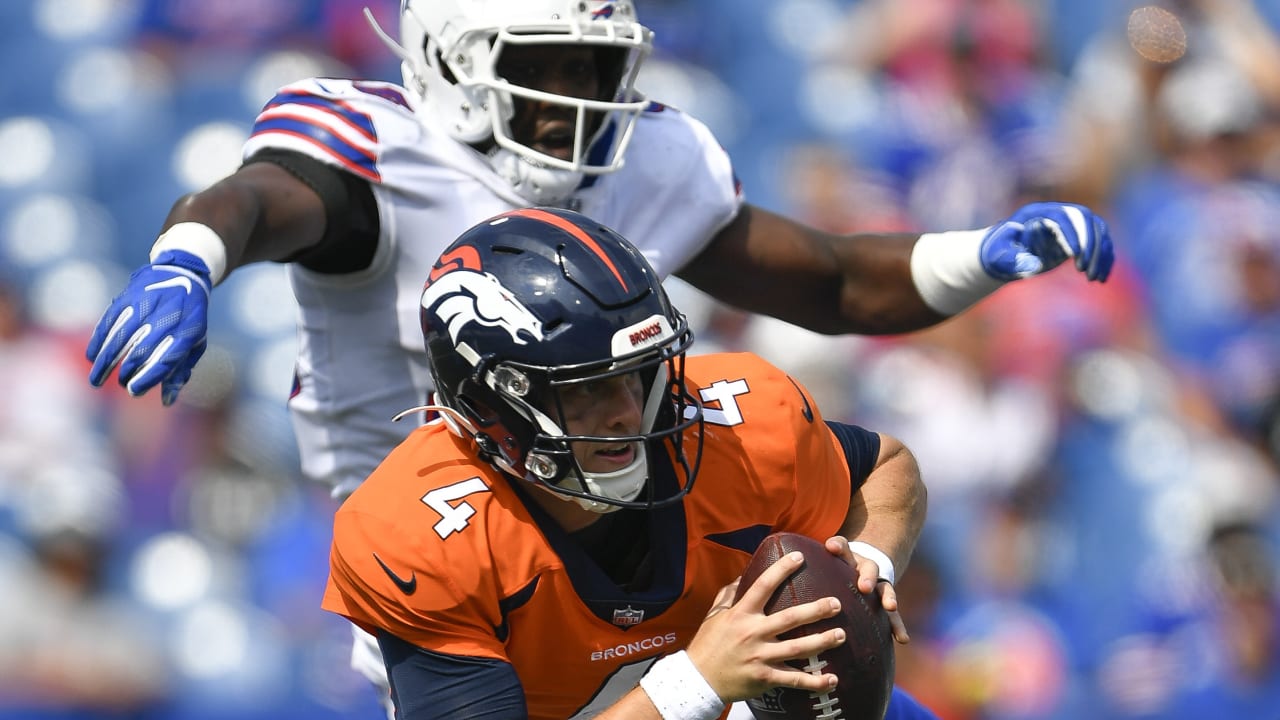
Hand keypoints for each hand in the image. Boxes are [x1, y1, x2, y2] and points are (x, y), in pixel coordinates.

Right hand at [86, 250, 210, 405]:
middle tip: (120, 384)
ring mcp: (146, 305)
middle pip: (141, 350)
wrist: (183, 273)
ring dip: (106, 361)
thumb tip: (167, 402)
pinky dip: (98, 341)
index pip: (167, 359)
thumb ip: (180, 371)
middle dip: (127, 371)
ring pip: (120, 337)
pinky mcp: (128, 297)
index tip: (135, 391)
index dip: (149, 377)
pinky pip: (109, 321)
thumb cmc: (189, 317)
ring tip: (96, 380)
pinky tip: (91, 357)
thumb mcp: (195, 342)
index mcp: (187, 331)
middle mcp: (166, 317)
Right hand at [686, 552, 844, 701]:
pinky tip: (832, 679)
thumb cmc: (708, 644)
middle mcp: (753, 633)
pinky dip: (815, 681)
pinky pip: (794, 679)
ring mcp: (760, 657)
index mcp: (741, 614)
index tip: (800, 557)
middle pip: (790, 618)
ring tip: (841, 634)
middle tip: (837, 603)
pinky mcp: (765, 678)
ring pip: (798, 648)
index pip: (763, 586)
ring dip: (822, 641)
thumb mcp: (715, 614)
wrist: (699, 679)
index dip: (782, 569)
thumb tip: (743, 575)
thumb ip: (730, 593)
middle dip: (816, 610)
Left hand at [826, 536, 909, 643]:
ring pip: (885, 590)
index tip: (831, 547)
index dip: (837, 546)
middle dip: (867, 577)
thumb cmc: (835, 570)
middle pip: (870, 569)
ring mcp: (877, 587)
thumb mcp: (827, 562)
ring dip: (888, 598)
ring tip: (890, 607)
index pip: (843, 547)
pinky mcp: (885, 604)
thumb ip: (824, 556)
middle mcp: (866, 570)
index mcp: (848, 557)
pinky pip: (892, 616)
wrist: (859, 574)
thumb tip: (815, 549)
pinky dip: (897, 626)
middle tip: (864, 587)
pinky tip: (903, 639)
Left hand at [980, 202, 1113, 282]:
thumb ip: (1012, 259)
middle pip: (1085, 220)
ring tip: (1093, 279)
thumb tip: (1033, 264)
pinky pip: (1100, 243)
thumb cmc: (998, 254)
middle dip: (1090, 245)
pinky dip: (1104, 259)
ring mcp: (1070, 223)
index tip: (1076, 255)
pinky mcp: (1079, 236)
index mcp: (1037, 213)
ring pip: (1098, 231)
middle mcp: (1057, 213)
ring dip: (1100, 254)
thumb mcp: (999, 258)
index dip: (1072, 233)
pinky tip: (1101, 279)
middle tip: (1085, 271)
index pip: (1063, 216)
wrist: (1003, 254)